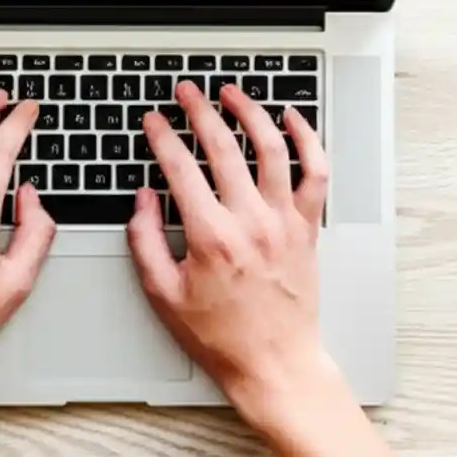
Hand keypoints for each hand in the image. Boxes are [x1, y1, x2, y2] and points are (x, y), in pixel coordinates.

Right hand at [128, 82, 389, 456]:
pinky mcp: (307, 228)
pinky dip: (307, 140)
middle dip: (199, 110)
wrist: (274, 363)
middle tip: (186, 92)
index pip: (179, 167)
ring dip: (249, 112)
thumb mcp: (163, 294)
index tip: (153, 121)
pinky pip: (315, 173)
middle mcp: (250, 222)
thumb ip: (145, 241)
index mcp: (210, 237)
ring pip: (270, 148)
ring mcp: (283, 221)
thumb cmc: (221, 336)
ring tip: (231, 93)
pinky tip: (292, 119)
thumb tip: (142, 199)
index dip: (162, 137)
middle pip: (222, 146)